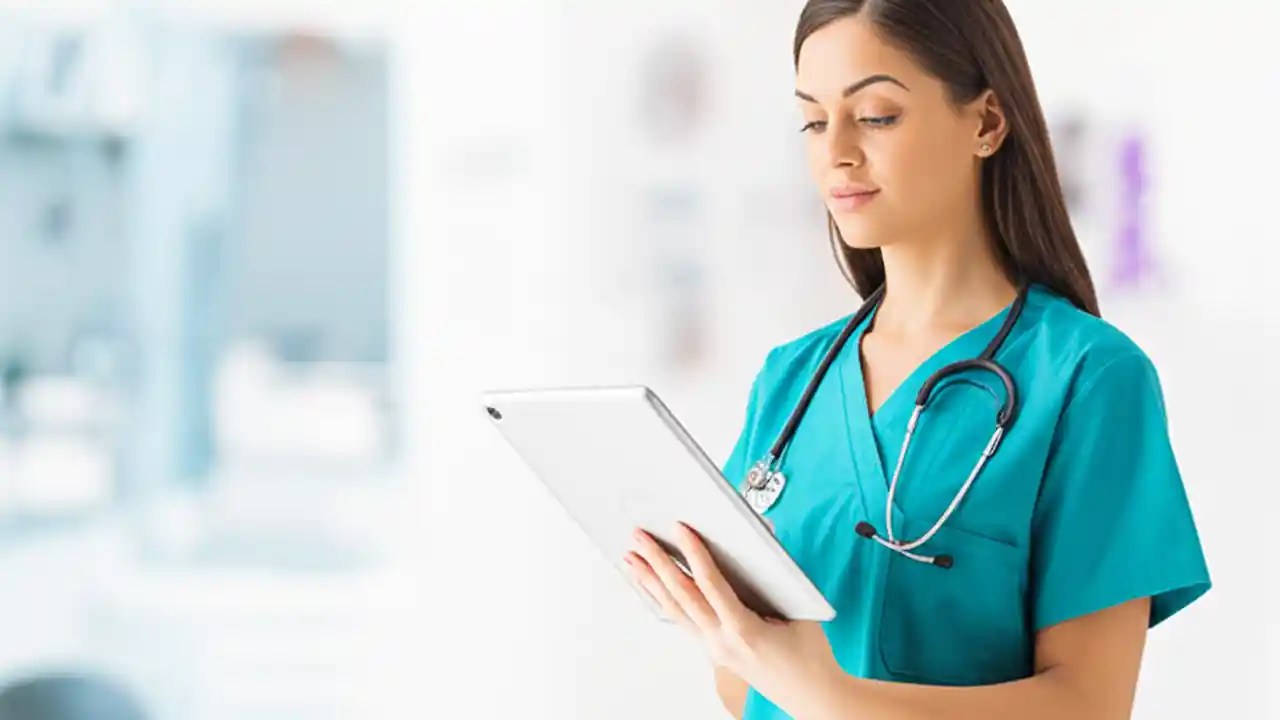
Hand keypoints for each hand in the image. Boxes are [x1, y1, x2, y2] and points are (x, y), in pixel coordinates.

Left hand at [623, 523, 840, 709]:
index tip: (679, 529)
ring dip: (651, 581)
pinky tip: (651, 587)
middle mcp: (721, 642)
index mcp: (744, 631)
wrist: (812, 696)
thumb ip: (776, 576)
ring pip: (674, 610)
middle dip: (657, 562)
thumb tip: (762, 537)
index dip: (693, 554)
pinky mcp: (712, 651)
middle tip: (639, 537)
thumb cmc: (810, 658)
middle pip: (681, 595)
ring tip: (632, 558)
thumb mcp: (799, 612)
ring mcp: (713, 649)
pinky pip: (681, 621)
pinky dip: (663, 599)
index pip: (710, 585)